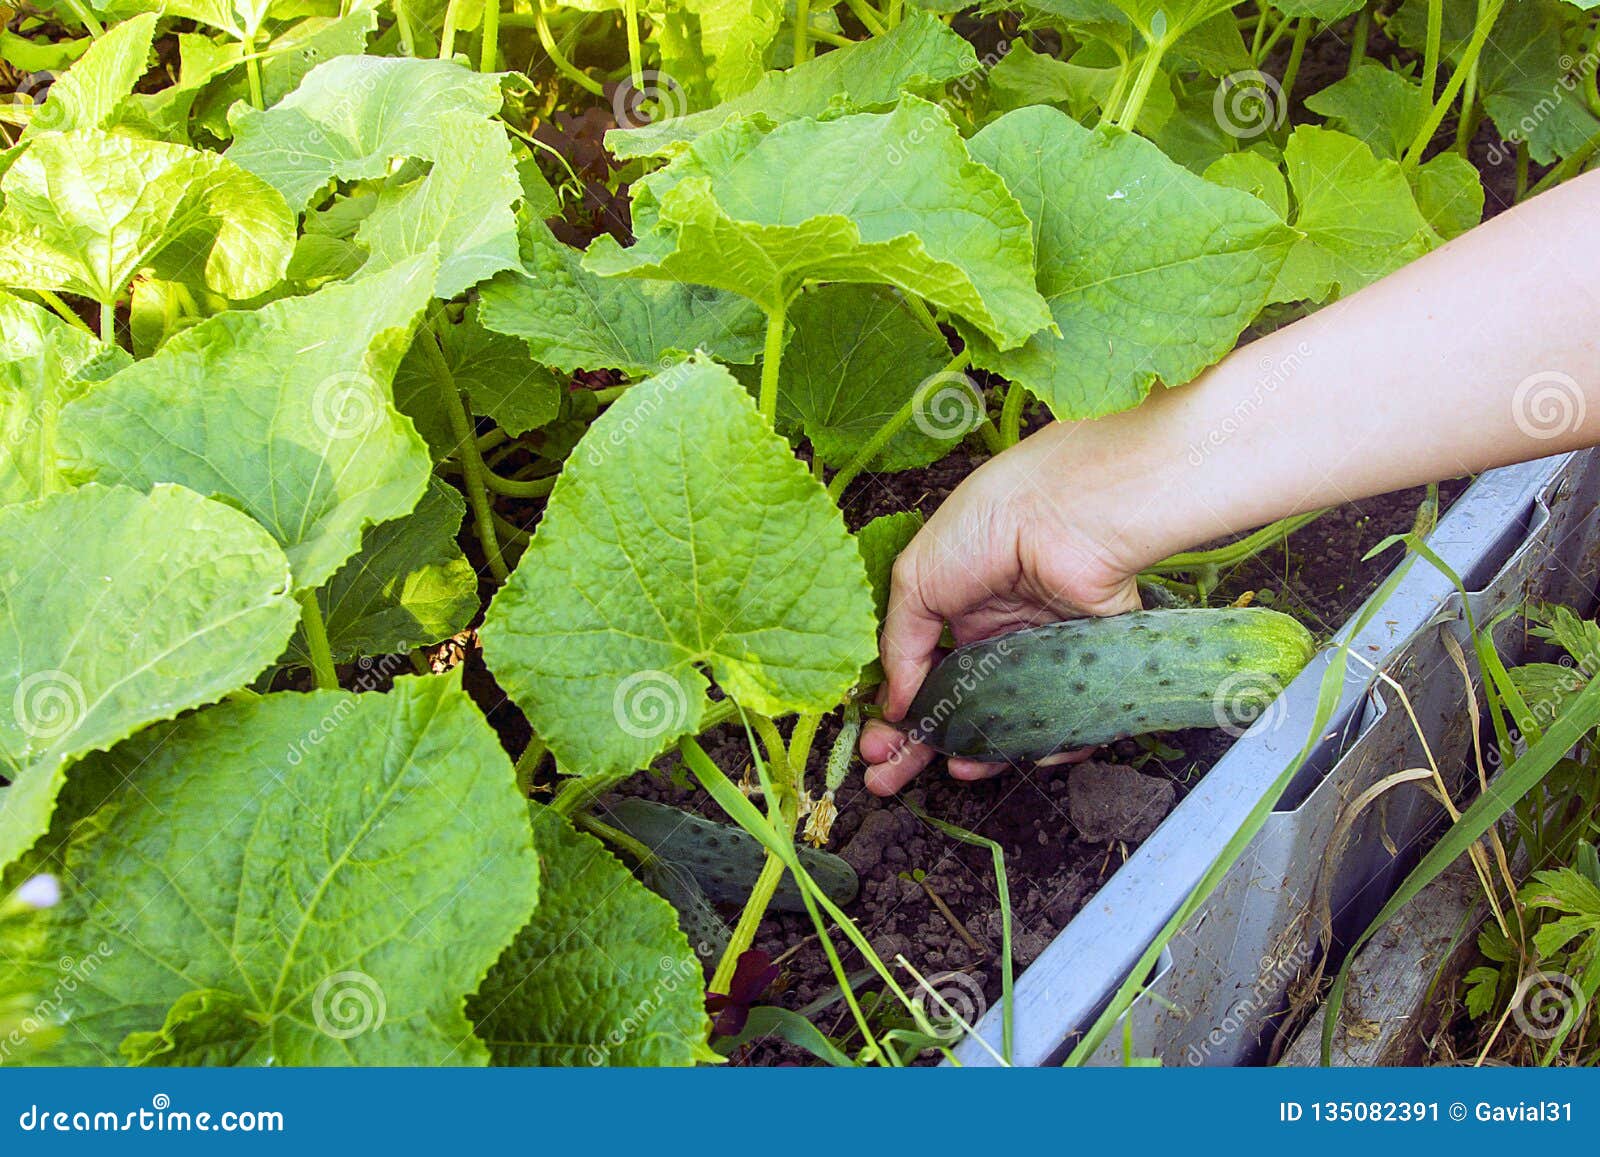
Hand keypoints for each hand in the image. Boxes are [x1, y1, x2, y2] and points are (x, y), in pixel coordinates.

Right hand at [859, 427, 1146, 794]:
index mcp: (959, 611)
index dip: (897, 715)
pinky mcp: (1089, 664)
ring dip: (982, 750)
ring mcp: (1044, 654)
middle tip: (889, 780)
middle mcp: (1001, 636)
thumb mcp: (917, 580)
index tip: (874, 748)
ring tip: (955, 770)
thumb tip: (893, 704)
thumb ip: (900, 645)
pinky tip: (1021, 752)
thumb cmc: (985, 527)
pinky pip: (1069, 715)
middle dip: (922, 747)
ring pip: (1011, 720)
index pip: (924, 677)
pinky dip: (1050, 741)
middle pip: (961, 708)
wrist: (1062, 511)